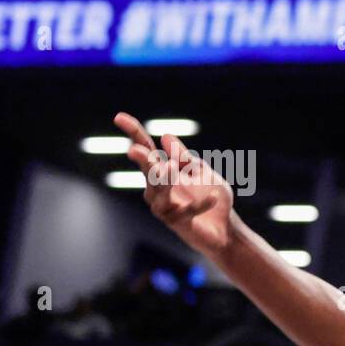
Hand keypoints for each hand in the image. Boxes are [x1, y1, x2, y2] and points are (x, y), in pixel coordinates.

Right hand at [114, 112, 235, 257]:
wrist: (226, 228)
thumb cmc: (212, 197)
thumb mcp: (202, 172)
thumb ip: (185, 157)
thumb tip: (165, 135)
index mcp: (163, 172)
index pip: (146, 150)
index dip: (134, 133)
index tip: (119, 117)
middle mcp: (158, 189)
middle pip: (147, 171)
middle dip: (142, 160)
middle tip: (134, 150)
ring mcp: (164, 207)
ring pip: (159, 191)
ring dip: (166, 179)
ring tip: (173, 167)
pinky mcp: (176, 223)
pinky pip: (185, 210)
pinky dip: (199, 203)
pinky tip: (212, 198)